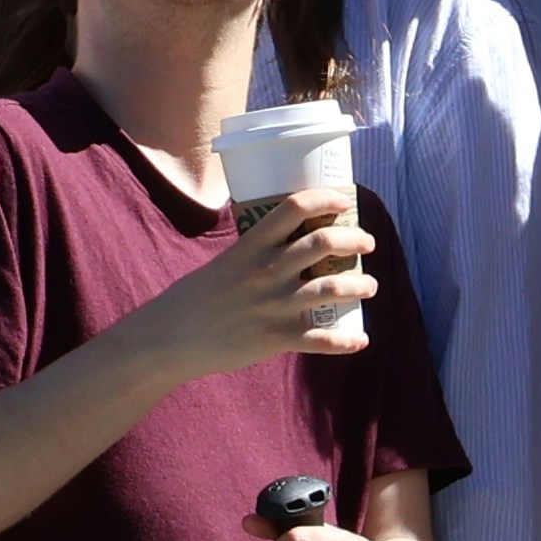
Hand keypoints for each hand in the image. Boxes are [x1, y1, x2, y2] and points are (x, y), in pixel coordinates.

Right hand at [119, 178, 379, 384]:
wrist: (169, 338)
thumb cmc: (195, 298)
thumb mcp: (224, 263)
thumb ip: (254, 253)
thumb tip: (282, 241)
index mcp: (251, 247)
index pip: (293, 208)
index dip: (324, 199)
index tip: (343, 200)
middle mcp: (266, 271)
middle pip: (322, 244)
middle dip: (354, 240)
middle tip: (367, 243)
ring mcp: (272, 305)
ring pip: (331, 288)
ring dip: (360, 286)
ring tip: (371, 286)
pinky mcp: (274, 338)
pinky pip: (320, 339)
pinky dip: (346, 341)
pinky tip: (361, 340)